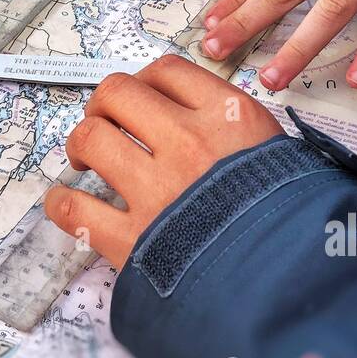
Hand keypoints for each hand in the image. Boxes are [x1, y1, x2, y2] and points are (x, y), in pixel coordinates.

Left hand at [44, 55, 281, 267]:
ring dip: (80, 144)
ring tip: (85, 160)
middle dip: (102, 104)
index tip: (140, 98)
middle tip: (105, 123)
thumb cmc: (293, 221)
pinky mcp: (132, 240)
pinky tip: (65, 203)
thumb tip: (206, 122)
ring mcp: (157, 190)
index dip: (144, 80)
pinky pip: (74, 209)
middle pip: (118, 93)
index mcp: (227, 118)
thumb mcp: (283, 157)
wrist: (295, 286)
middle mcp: (188, 143)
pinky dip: (61, 203)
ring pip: (91, 138)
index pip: (167, 71)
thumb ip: (240, 132)